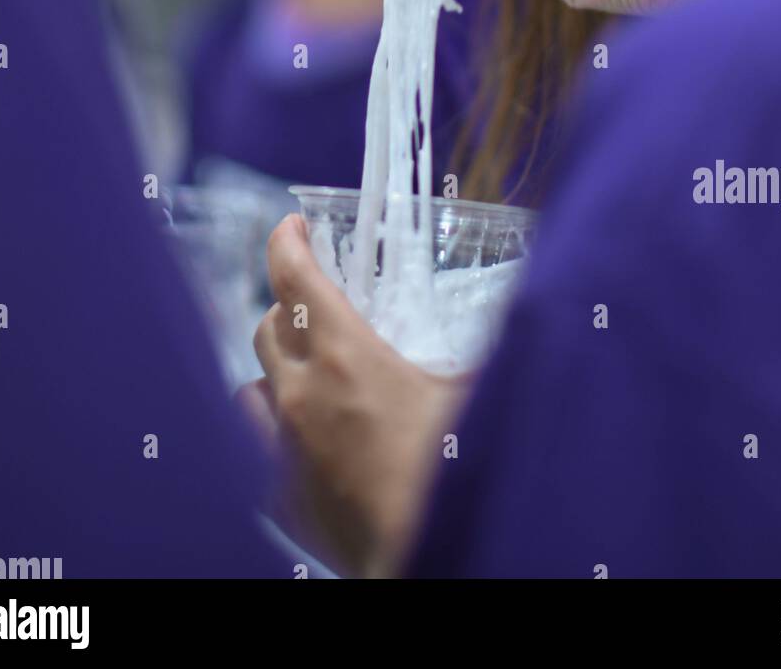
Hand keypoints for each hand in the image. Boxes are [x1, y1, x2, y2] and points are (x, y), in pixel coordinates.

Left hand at [254, 215, 464, 575]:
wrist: (426, 555)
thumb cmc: (457, 472)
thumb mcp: (481, 390)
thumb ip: (492, 342)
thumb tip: (531, 302)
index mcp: (345, 357)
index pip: (295, 278)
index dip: (287, 242)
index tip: (292, 226)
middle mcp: (301, 397)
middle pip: (267, 327)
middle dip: (288, 305)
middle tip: (318, 303)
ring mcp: (283, 451)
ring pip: (249, 387)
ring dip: (274, 371)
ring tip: (308, 374)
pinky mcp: (281, 499)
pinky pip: (258, 449)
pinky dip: (276, 432)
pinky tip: (308, 439)